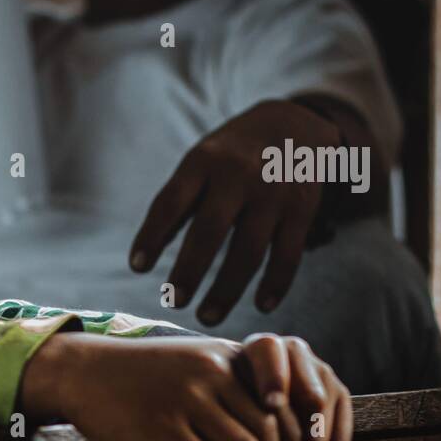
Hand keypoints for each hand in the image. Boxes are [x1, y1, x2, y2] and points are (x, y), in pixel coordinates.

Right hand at [20, 332, 351, 440]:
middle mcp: (212, 374)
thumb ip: (226, 383)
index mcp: (225, 357)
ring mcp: (187, 400)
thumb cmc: (138, 374)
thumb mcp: (189, 362)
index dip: (295, 439)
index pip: (281, 402)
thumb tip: (265, 424)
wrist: (82, 371)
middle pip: (268, 429)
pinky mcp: (162, 427)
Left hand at [128, 99, 339, 324]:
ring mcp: (273, 192)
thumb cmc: (231, 155)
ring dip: (227, 289)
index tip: (137, 267)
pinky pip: (289, 253)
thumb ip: (177, 205)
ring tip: (206, 316)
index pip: (170, 203)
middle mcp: (237, 175)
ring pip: (249, 250)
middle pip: (209, 230)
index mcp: (203, 162)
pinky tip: (261, 307)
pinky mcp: (303, 208)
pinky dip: (276, 283)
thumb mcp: (200, 162)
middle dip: (189, 270)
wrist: (294, 123)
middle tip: (173, 302)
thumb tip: (144, 258)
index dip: (152, 236)